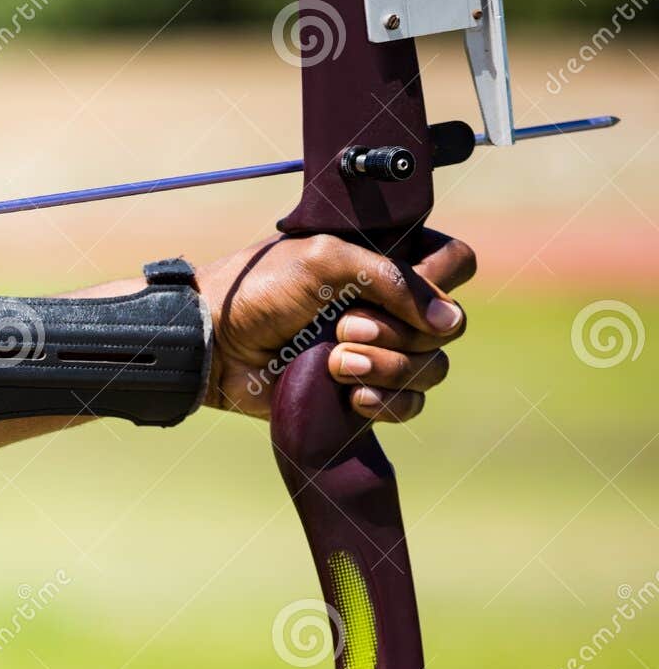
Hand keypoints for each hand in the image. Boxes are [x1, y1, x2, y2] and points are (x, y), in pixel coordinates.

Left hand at [199, 230, 475, 422]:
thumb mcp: (324, 263)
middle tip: (342, 327)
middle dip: (398, 331)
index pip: (455, 265)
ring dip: (388, 367)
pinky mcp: (361, 394)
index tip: (395, 290)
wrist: (213, 343)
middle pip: (447, 327)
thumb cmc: (258, 291)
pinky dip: (387, 403)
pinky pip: (408, 406)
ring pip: (430, 369)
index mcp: (385, 263)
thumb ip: (391, 280)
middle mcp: (389, 307)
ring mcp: (378, 353)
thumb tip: (449, 323)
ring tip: (336, 363)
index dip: (438, 281)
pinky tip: (351, 397)